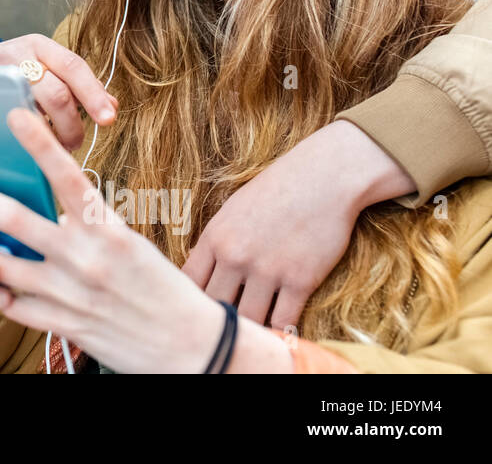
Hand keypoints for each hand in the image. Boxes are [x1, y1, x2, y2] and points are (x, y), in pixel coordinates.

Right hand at [0, 34, 116, 149]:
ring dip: (49, 133)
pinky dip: (23, 133)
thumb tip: (113, 107)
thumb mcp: (43, 70)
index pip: (74, 67)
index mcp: (40, 45)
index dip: (93, 94)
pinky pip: (5, 117)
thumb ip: (76, 86)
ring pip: (32, 108)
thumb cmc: (10, 75)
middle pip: (56, 92)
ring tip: (54, 145)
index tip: (109, 119)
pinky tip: (28, 141)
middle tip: (74, 143)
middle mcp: (18, 53)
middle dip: (71, 124)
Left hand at [0, 107, 288, 372]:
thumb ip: (89, 224)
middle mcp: (86, 257)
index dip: (39, 144)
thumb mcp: (129, 244)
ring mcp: (70, 294)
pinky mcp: (62, 325)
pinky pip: (15, 305)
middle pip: (18, 219)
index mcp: (108, 229)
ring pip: (3, 265)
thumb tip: (51, 203)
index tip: (14, 115)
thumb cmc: (159, 286)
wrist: (188, 346)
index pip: (68, 177)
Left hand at [182, 119, 414, 330]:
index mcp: (215, 238)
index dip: (189, 300)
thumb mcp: (233, 211)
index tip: (195, 309)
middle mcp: (235, 256)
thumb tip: (201, 274)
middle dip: (216, 320)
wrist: (325, 177)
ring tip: (248, 335)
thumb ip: (217, 243)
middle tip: (220, 330)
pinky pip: (283, 322)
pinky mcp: (300, 281)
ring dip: (249, 330)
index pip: (187, 283)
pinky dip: (279, 333)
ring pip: (246, 320)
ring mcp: (267, 270)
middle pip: (213, 306)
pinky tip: (277, 334)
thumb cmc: (278, 190)